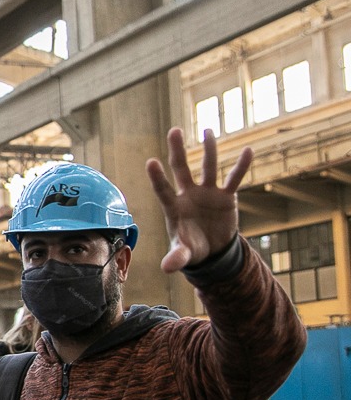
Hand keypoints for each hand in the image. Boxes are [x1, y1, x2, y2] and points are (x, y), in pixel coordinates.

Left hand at [146, 127, 251, 272]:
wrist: (212, 250)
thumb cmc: (192, 249)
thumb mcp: (185, 254)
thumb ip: (176, 257)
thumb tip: (167, 268)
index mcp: (174, 208)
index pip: (163, 190)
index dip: (158, 178)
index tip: (151, 162)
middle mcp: (189, 195)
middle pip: (181, 169)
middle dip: (177, 151)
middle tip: (174, 131)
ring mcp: (207, 193)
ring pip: (208, 167)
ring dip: (208, 150)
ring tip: (207, 130)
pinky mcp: (226, 197)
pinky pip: (234, 179)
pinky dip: (241, 166)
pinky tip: (248, 150)